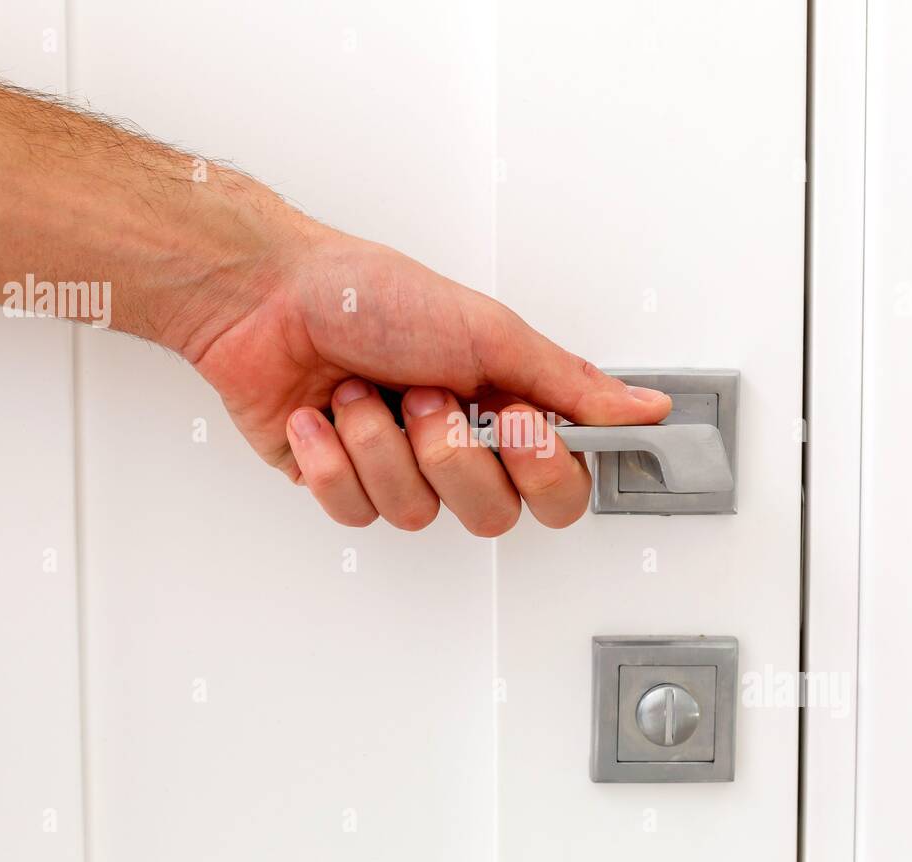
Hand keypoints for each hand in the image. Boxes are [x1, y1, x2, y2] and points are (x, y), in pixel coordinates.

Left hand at [186, 217, 671, 534]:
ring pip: (416, 514)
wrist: (267, 296)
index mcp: (503, 407)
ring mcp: (398, 469)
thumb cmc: (371, 295)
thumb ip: (567, 382)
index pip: (557, 489)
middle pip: (492, 515)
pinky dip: (331, 457)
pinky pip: (353, 510)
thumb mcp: (487, 329)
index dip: (541, 472)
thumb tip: (644, 408)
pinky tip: (320, 415)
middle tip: (425, 395)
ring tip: (361, 390)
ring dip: (380, 444)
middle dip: (449, 454)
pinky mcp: (341, 484)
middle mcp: (457, 446)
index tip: (514, 420)